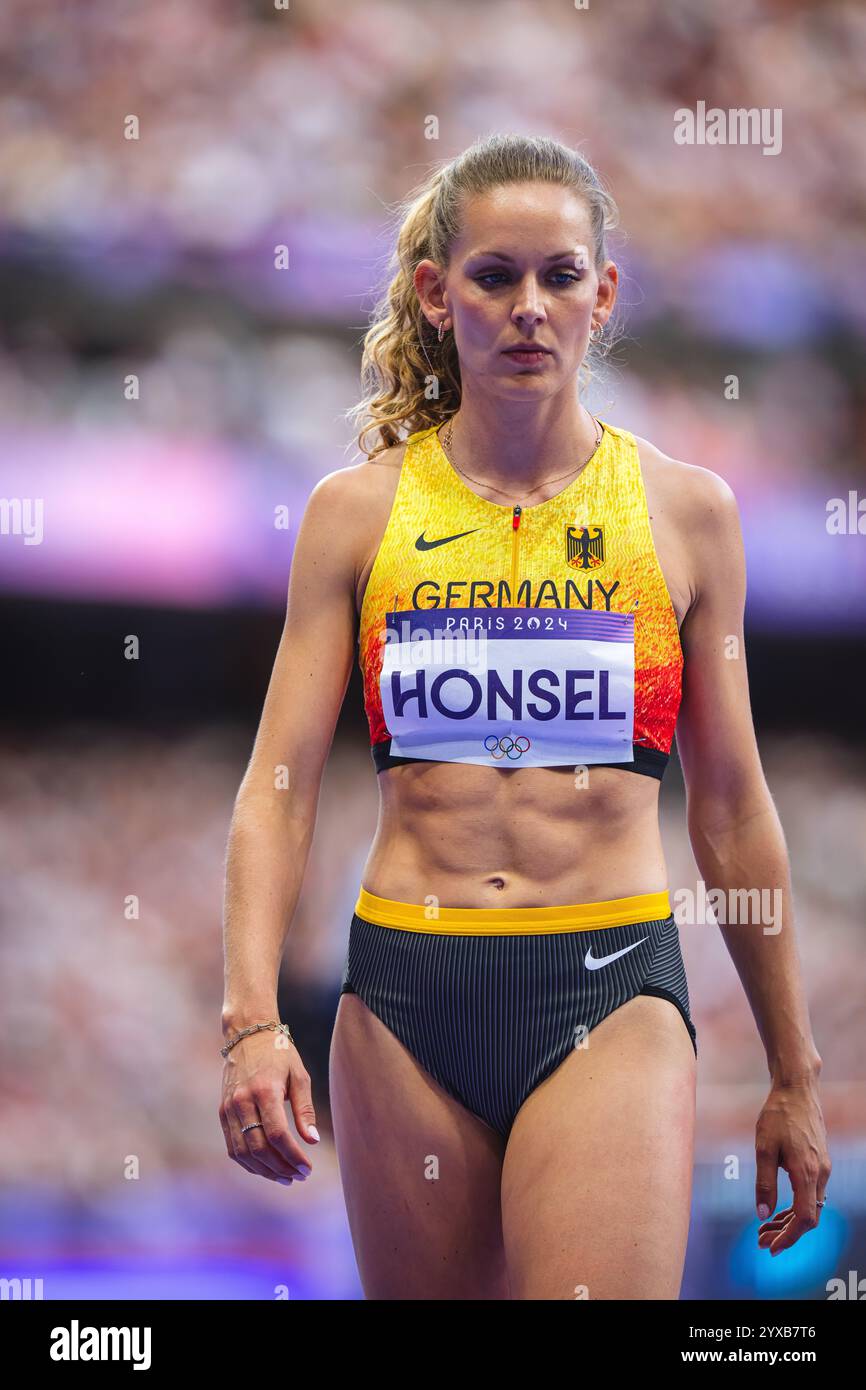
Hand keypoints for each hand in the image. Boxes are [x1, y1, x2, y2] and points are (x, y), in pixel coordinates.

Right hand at [219, 1029, 318, 1185]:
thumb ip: (305, 1109)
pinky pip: (233, 1147)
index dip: (293, 1157)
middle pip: (259, 1148)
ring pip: (244, 1153)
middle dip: (281, 1168)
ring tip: (285, 1177)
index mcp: (264, 1091)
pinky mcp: (223, 1113)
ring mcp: (229, 1109)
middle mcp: (243, 1102)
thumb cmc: (279, 1054)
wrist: (247, 1035)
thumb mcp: (299, 1076)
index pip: (278, 1135)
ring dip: (265, 1171)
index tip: (308, 1168)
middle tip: (299, 1176)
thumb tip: (312, 1141)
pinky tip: (266, 1168)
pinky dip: (249, 1163)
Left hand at [754, 1077, 830, 1254]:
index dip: (789, 1237)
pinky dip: (795, 1204)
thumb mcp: (764, 1147)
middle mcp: (820, 1174)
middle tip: (760, 1240)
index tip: (771, 1248)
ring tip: (764, 1228)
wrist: (797, 1088)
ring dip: (789, 1220)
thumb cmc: (777, 1115)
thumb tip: (762, 1215)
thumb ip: (764, 1183)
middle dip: (786, 1233)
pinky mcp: (820, 1161)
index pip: (804, 1219)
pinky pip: (811, 1193)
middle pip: (808, 1217)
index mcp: (807, 1173)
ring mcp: (822, 1168)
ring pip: (810, 1206)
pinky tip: (777, 1207)